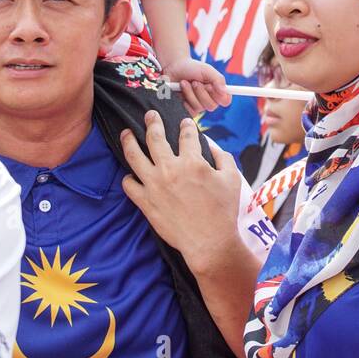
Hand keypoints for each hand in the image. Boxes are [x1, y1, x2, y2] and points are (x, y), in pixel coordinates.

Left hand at [121, 112, 244, 271]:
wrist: (209, 242)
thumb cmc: (223, 211)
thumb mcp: (232, 179)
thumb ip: (223, 158)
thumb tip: (214, 147)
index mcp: (193, 162)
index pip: (186, 135)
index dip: (186, 125)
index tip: (184, 122)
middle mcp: (170, 169)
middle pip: (155, 137)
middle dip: (152, 122)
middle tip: (150, 115)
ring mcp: (154, 185)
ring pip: (134, 156)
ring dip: (129, 141)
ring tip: (126, 133)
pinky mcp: (145, 202)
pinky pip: (129, 184)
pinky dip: (128, 178)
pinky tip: (130, 174)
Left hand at [163, 57, 230, 115]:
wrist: (174, 68)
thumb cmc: (192, 68)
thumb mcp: (207, 70)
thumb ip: (218, 79)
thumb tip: (224, 91)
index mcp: (217, 91)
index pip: (226, 101)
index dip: (221, 97)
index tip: (212, 87)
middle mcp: (209, 100)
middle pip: (212, 106)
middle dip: (202, 92)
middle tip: (195, 82)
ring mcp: (197, 105)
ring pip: (199, 108)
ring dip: (190, 93)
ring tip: (184, 83)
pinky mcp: (187, 109)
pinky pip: (189, 111)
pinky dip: (184, 100)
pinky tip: (181, 91)